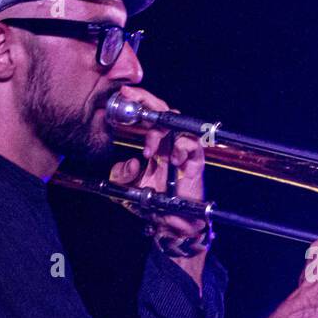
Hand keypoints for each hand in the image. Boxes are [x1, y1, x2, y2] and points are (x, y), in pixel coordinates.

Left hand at [107, 86, 206, 245]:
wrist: (174, 223)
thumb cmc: (155, 203)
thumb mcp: (128, 189)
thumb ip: (121, 176)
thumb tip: (131, 162)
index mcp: (152, 144)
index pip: (145, 116)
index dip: (136, 102)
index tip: (123, 94)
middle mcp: (167, 143)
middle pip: (161, 112)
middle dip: (147, 102)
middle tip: (133, 100)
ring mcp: (182, 150)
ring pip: (176, 124)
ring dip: (160, 133)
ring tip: (148, 152)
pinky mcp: (195, 161)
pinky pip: (192, 144)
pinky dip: (182, 148)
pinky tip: (173, 161)